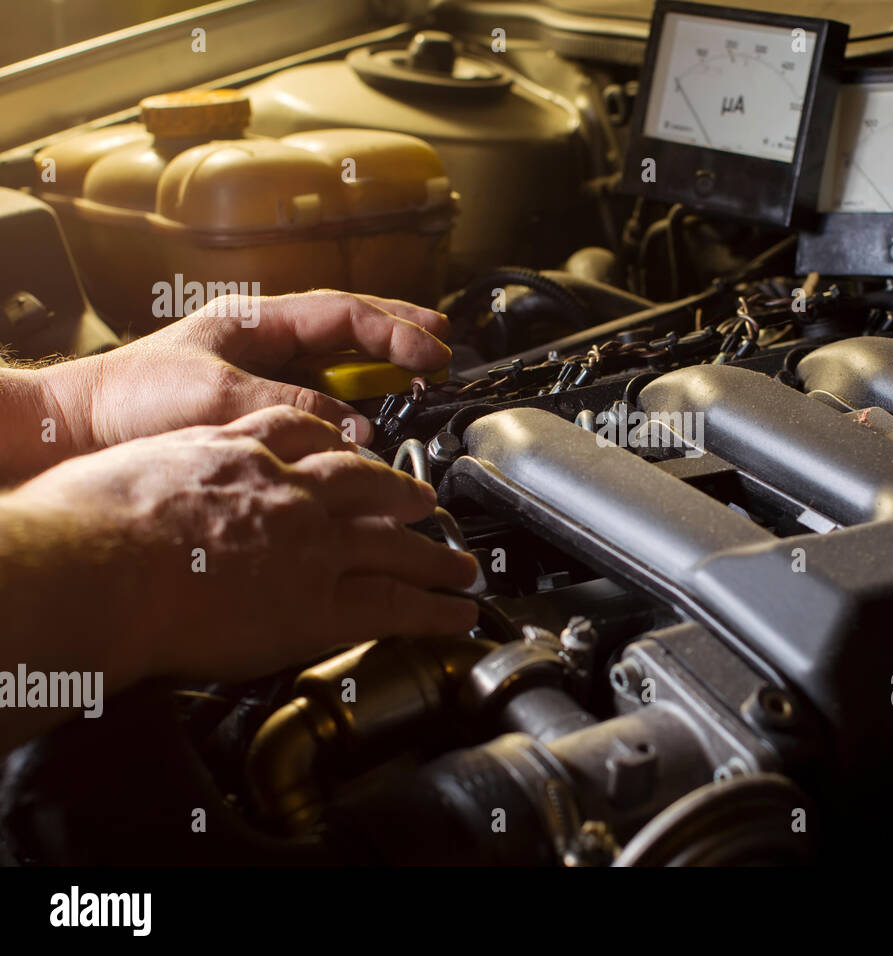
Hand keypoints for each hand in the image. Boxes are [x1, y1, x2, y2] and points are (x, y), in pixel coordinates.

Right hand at [2, 405, 478, 691]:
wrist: (97, 568)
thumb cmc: (85, 525)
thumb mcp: (124, 469)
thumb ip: (154, 473)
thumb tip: (133, 486)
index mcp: (236, 452)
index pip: (299, 434)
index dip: (333, 444)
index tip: (349, 447)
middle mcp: (286, 492)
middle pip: (362, 485)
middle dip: (399, 494)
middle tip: (425, 501)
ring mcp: (311, 546)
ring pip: (393, 545)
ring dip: (434, 556)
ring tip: (459, 564)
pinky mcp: (320, 604)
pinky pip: (395, 605)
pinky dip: (436, 609)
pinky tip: (459, 612)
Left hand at [49, 290, 451, 453]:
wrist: (77, 432)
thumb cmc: (130, 400)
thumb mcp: (218, 395)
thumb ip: (293, 405)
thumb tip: (358, 427)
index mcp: (257, 319)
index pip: (345, 313)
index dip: (396, 329)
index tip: (433, 351)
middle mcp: (263, 340)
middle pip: (350, 325)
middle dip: (401, 331)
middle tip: (445, 345)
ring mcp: (260, 370)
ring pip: (338, 360)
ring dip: (382, 367)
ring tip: (422, 371)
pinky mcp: (254, 405)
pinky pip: (319, 398)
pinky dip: (353, 405)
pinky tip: (370, 420)